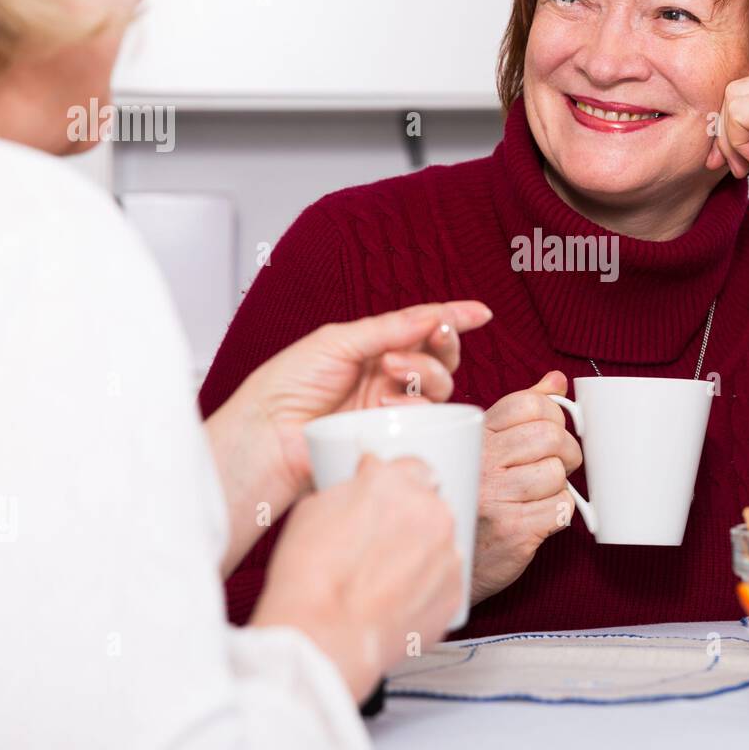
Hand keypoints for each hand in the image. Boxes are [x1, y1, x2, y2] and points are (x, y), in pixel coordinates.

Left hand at [208, 300, 491, 574]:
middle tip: (435, 334)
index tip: (481, 313)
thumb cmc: (288, 384)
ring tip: (393, 371)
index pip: (422, 326)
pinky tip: (390, 405)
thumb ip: (388, 329)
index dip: (454, 317)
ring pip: (439, 386)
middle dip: (444, 343)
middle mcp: (386, 374)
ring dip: (425, 372)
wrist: (267, 435)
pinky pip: (425, 419)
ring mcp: (390, 406)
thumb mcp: (338, 341)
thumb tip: (433, 315)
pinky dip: (416, 407)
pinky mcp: (391, 435)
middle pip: (439, 356)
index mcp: (372, 345)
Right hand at [251, 455, 462, 702]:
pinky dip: (428, 585)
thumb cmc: (308, 577)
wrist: (322, 638)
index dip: (399, 484)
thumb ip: (350, 489)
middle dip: (411, 517)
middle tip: (383, 543)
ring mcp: (447, 552)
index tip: (389, 499)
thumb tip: (364, 481)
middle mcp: (430, 511)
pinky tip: (399, 599)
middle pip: (431, 503)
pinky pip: (446, 578)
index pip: (413, 466)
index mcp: (393, 482)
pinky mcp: (456, 591)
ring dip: (422, 551)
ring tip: (387, 577)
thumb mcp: (313, 509)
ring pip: (441, 541)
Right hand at [469, 370, 581, 604]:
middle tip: (558, 465)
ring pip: (557, 472)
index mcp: (475, 436)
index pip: (529, 403)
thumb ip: (522, 411)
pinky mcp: (513, 530)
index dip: (552, 415)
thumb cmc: (477, 498)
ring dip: (559, 485)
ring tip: (539, 494)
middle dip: (566, 451)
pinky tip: (538, 517)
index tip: (550, 432)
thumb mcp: (489, 447)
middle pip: (549, 436)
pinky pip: (561, 507)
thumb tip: (556, 380)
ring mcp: (495, 497)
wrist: (456, 561)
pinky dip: (559, 512)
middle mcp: (480, 463)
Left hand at [706, 68, 748, 244]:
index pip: (748, 90)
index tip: (735, 161)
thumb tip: (716, 141)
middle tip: (737, 167)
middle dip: (726, 132)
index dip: (732, 126)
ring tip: (748, 166)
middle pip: (735, 90)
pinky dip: (738, 141)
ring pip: (732, 98)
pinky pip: (738, 113)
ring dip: (730, 138)